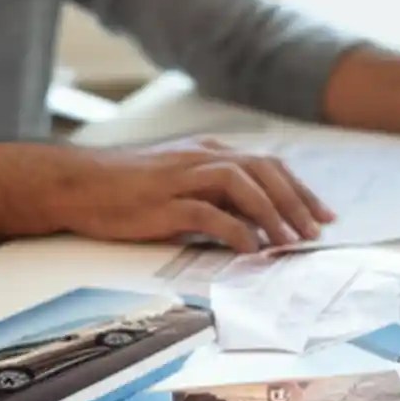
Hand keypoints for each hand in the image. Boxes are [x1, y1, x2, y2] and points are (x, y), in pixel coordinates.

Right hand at [45, 142, 333, 252]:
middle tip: (315, 232)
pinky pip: (207, 212)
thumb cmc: (131, 190)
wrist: (75, 184)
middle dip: (296, 201)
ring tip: (289, 241)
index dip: (300, 190)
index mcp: (209, 152)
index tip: (324, 216)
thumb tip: (262, 222)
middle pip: (263, 170)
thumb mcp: (184, 186)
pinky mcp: (162, 201)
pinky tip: (250, 248)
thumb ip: (220, 197)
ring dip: (271, 213)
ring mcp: (181, 177)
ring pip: (241, 184)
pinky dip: (234, 229)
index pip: (268, 165)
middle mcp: (200, 158)